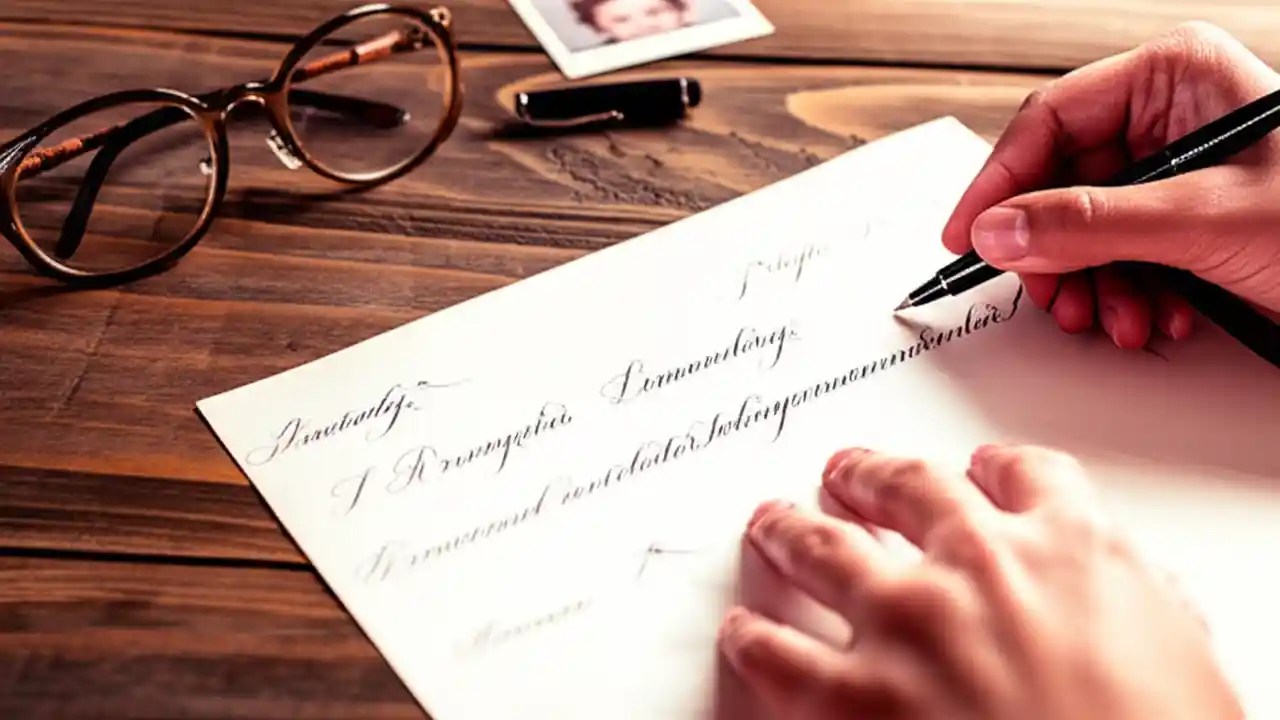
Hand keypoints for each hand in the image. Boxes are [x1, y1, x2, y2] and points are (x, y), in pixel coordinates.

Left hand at [717, 445, 1241, 719]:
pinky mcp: (850, 697)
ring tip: (772, 522)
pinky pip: (778, 652)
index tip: (983, 468)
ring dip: (790, 530)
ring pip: (823, 548)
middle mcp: (976, 565)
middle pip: (907, 487)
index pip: (1029, 475)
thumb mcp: (1182, 657)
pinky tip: (743, 631)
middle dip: (869, 474)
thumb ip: (1138, 603)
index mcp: (1068, 548)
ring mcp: (905, 624)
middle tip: (847, 472)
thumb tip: (1131, 591)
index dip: (999, 467)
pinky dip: (753, 638)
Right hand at [942, 22, 1279, 348]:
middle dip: (1055, 252)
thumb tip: (998, 230)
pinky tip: (1151, 318)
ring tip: (1115, 319)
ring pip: (1081, 227)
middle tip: (1052, 296)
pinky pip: (1116, 254)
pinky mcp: (1182, 220)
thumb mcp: (1205, 219)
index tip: (969, 235)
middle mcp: (1169, 117)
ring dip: (1090, 285)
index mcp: (1176, 77)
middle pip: (1059, 181)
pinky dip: (1122, 295)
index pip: (1050, 121)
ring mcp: (1174, 171)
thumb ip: (1089, 224)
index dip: (1000, 183)